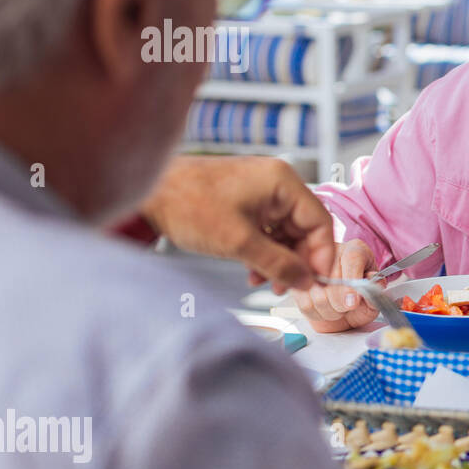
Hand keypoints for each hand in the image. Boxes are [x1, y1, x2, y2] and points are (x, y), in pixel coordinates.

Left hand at [140, 155, 335, 292]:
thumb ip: (279, 264)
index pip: (319, 222)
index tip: (315, 281)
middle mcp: (277, 183)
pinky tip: (251, 269)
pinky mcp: (246, 201)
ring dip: (278, 259)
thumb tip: (307, 281)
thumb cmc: (188, 205)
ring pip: (285, 232)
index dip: (321, 255)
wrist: (147, 194)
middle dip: (296, 260)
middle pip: (304, 228)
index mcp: (283, 182)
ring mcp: (261, 191)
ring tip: (262, 280)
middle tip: (285, 287)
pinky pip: (268, 229)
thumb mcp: (239, 242)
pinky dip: (264, 250)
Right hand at [290, 239, 380, 332]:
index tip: (353, 302)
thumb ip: (377, 289)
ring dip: (331, 311)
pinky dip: (319, 315)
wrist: (347, 307)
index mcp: (355, 250)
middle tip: (349, 306)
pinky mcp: (297, 285)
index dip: (352, 282)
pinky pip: (306, 306)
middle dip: (342, 303)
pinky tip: (326, 310)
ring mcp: (310, 268)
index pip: (352, 259)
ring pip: (318, 297)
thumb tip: (373, 285)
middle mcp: (331, 254)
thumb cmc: (363, 297)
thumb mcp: (376, 293)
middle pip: (331, 281)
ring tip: (339, 308)